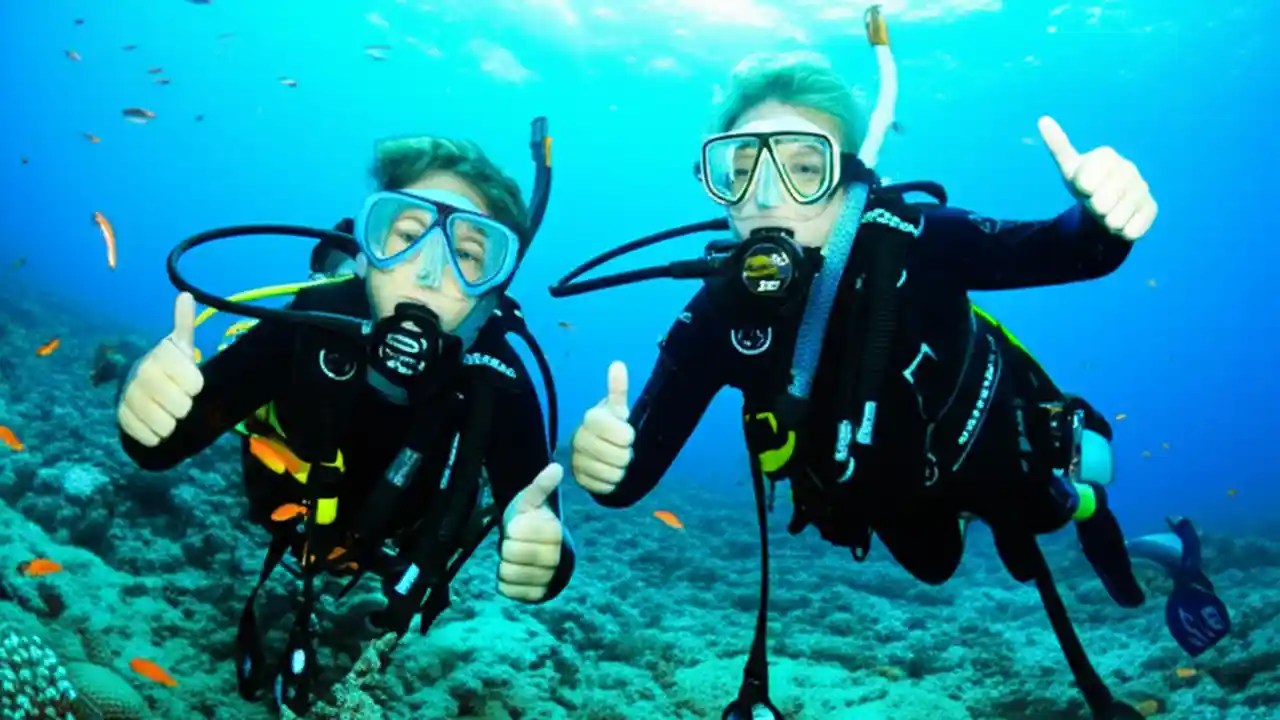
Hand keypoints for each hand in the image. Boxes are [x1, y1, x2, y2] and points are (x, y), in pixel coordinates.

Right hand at [117, 292, 204, 446]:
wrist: (138, 386)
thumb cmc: (168, 365)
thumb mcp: (179, 344)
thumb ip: (183, 323)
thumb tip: (185, 295)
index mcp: (160, 356)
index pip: (194, 382)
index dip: (196, 386)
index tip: (193, 383)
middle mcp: (142, 374)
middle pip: (181, 405)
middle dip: (186, 406)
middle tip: (181, 401)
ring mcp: (130, 396)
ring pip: (165, 424)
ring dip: (172, 423)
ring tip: (170, 414)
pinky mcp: (122, 417)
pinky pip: (148, 436)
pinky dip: (156, 436)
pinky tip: (157, 426)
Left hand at [499, 462, 564, 601]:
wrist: (539, 551)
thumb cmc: (531, 521)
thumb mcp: (532, 501)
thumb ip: (541, 486)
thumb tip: (556, 467)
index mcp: (554, 533)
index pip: (516, 533)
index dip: (512, 530)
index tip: (518, 528)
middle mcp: (555, 559)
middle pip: (511, 554)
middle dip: (507, 548)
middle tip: (515, 544)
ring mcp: (546, 579)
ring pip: (508, 574)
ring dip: (505, 565)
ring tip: (514, 559)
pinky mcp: (536, 596)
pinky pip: (508, 591)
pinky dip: (505, 583)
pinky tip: (514, 573)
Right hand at [570, 361, 634, 494]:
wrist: (603, 450)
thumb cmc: (615, 427)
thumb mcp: (619, 409)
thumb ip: (618, 390)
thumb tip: (618, 364)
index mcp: (591, 419)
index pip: (613, 430)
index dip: (625, 435)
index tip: (630, 436)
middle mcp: (579, 438)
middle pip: (614, 455)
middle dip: (625, 456)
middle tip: (626, 453)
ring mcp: (576, 460)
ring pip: (609, 472)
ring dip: (620, 471)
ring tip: (619, 464)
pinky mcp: (578, 479)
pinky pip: (601, 487)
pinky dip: (610, 484)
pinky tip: (611, 475)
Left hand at [1038, 116, 1157, 241]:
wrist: (1105, 209)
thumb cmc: (1085, 186)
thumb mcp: (1069, 168)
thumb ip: (1058, 146)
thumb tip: (1042, 119)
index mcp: (1106, 156)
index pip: (1087, 181)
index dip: (1083, 190)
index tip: (1084, 187)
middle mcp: (1128, 168)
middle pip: (1101, 202)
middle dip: (1094, 208)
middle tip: (1095, 203)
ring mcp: (1142, 188)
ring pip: (1115, 218)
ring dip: (1106, 222)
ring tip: (1107, 213)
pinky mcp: (1151, 208)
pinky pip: (1131, 229)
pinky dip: (1121, 232)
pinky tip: (1122, 221)